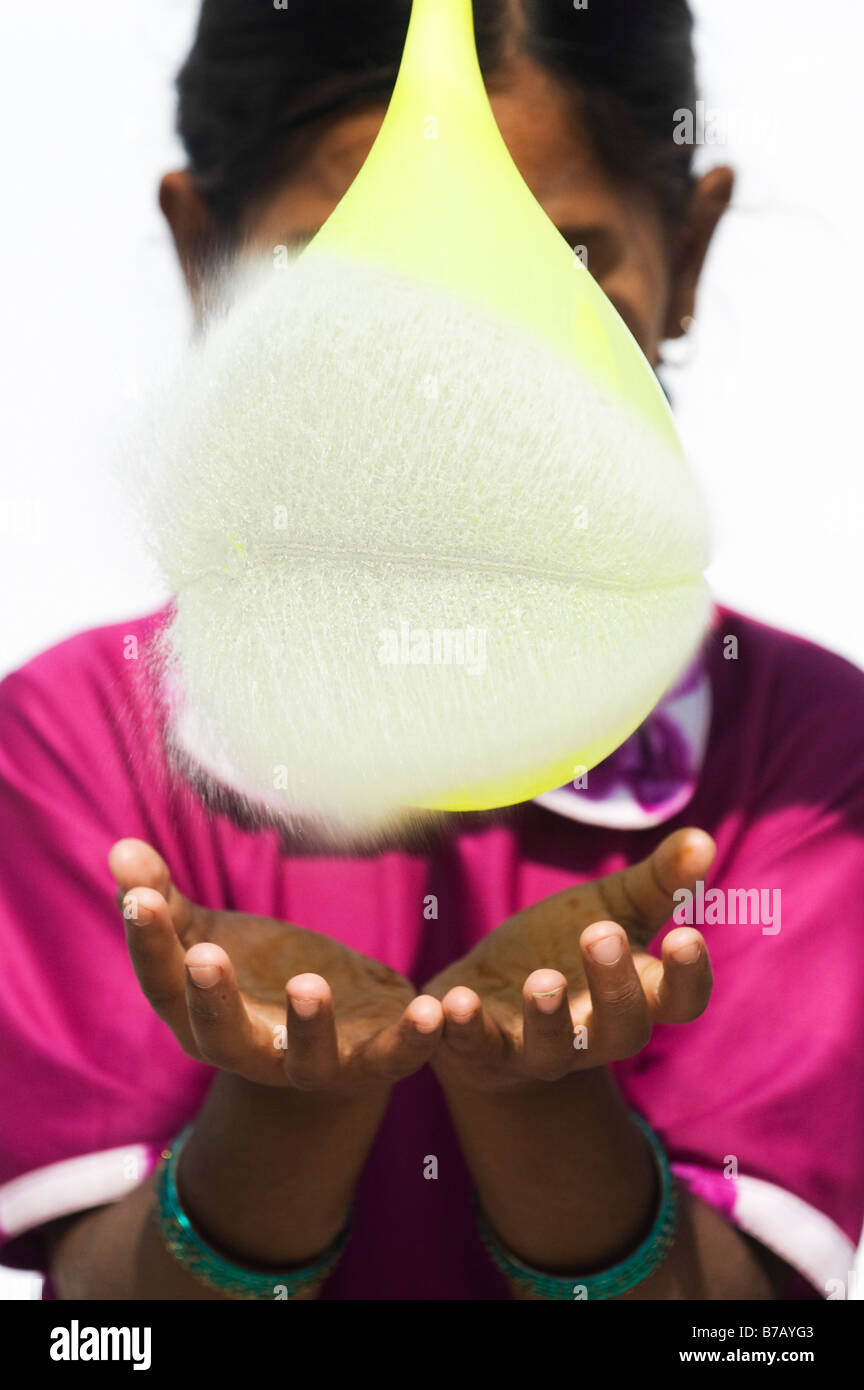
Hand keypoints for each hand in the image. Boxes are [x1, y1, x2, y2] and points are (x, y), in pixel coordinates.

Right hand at [110, 839, 442, 1092]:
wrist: (333, 1037)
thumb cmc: (258, 976)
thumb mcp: (212, 934)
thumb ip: (166, 900)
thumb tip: (120, 850)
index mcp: (199, 1018)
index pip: (163, 983)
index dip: (147, 942)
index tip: (139, 896)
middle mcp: (250, 1051)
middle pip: (220, 1034)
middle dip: (212, 998)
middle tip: (204, 954)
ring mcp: (311, 1065)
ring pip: (306, 1059)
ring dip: (309, 1025)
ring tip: (309, 983)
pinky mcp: (372, 1063)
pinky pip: (394, 1058)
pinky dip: (414, 1039)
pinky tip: (436, 1007)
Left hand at [423, 827, 714, 1091]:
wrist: (489, 993)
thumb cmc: (561, 946)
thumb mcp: (609, 907)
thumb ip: (656, 880)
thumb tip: (703, 839)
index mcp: (634, 995)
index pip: (680, 1001)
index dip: (688, 977)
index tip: (685, 935)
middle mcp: (593, 1033)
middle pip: (623, 1030)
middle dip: (616, 987)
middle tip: (601, 934)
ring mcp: (537, 1050)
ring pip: (552, 1052)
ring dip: (547, 1018)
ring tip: (539, 979)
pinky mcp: (480, 1052)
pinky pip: (473, 1050)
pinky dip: (461, 1030)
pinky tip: (449, 1003)